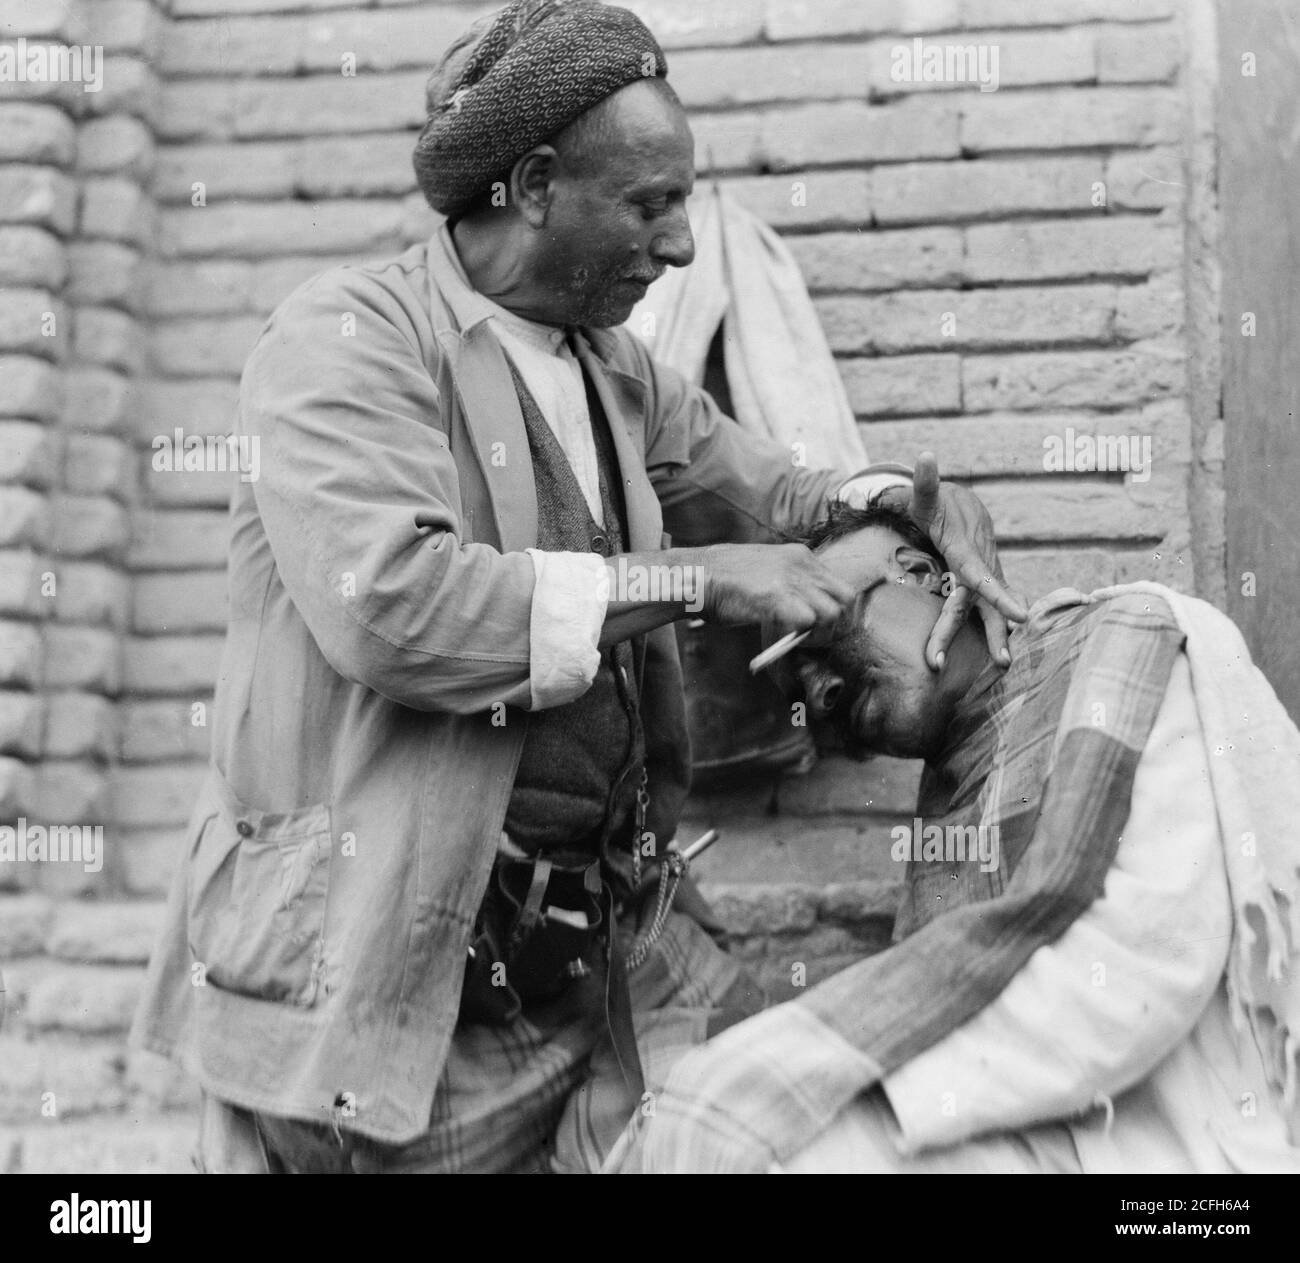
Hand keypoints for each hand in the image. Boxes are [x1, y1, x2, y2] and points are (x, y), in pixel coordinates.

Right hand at [697, 542, 855, 639]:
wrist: (697, 576)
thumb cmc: (724, 580)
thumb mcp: (765, 571)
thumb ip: (789, 585)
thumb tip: (806, 613)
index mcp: (800, 555)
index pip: (839, 584)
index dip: (836, 610)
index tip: (823, 626)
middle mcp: (801, 563)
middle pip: (846, 598)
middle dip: (838, 624)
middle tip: (818, 638)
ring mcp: (790, 579)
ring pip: (832, 612)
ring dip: (820, 633)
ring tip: (800, 641)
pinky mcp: (778, 596)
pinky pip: (807, 621)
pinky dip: (801, 636)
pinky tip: (786, 640)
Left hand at [881, 452, 1027, 669]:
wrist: (960, 505)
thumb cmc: (935, 504)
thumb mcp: (923, 495)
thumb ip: (923, 481)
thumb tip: (925, 456)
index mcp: (965, 551)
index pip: (981, 577)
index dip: (998, 596)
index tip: (1020, 615)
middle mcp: (980, 566)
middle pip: (983, 602)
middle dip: (993, 631)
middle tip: (1001, 661)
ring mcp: (983, 577)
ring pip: (990, 609)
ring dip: (998, 636)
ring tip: (1003, 663)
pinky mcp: (982, 584)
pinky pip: (989, 609)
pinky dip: (997, 629)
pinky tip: (1001, 652)